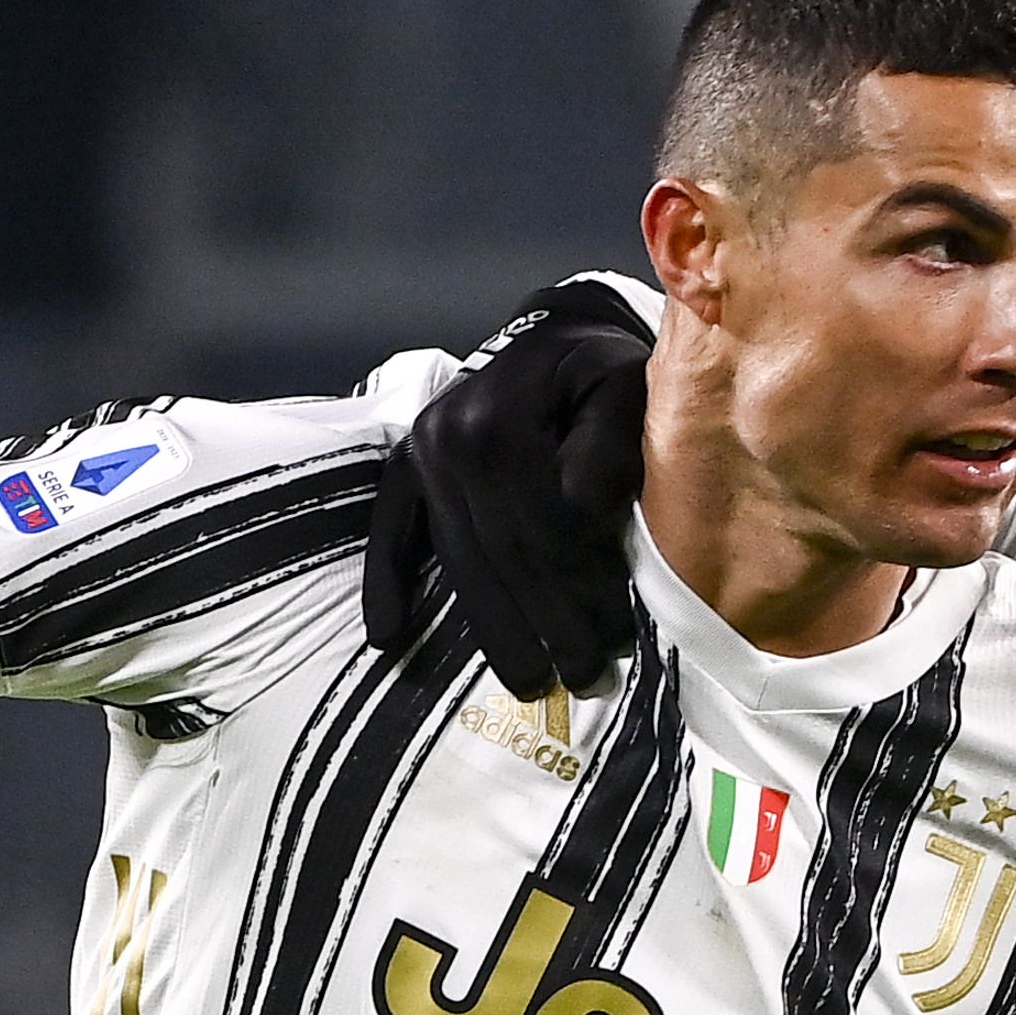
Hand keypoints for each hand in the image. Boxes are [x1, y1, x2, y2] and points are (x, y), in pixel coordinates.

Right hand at [366, 278, 652, 699]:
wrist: (559, 334)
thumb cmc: (604, 369)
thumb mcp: (628, 388)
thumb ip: (612, 446)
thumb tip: (585, 510)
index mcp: (502, 417)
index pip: (546, 526)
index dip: (582, 586)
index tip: (618, 636)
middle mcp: (448, 436)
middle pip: (501, 553)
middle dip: (545, 622)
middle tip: (583, 675)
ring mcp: (421, 453)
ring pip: (460, 560)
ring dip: (495, 627)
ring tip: (529, 680)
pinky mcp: (408, 466)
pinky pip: (392, 531)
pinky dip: (387, 584)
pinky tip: (388, 639)